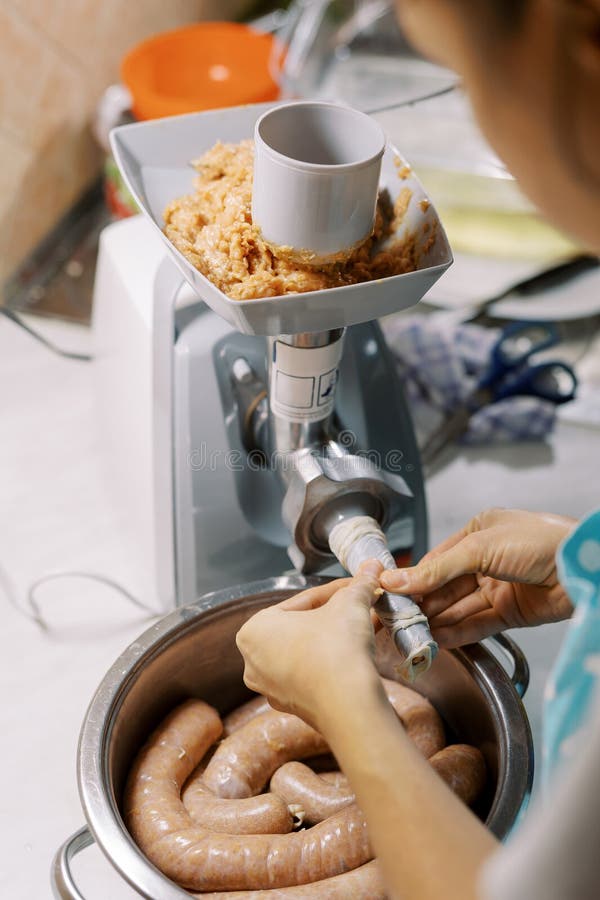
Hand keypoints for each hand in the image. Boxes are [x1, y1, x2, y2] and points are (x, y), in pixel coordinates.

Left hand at [236, 561, 382, 730]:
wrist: (348, 704)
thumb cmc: (337, 646)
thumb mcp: (350, 604)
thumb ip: (360, 584)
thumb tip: (373, 565)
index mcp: (255, 629)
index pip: (304, 600)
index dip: (338, 590)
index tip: (358, 586)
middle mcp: (254, 660)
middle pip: (304, 626)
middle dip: (337, 614)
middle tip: (363, 604)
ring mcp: (272, 688)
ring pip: (310, 651)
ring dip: (338, 636)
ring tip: (368, 624)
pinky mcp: (294, 707)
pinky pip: (314, 674)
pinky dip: (334, 661)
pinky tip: (362, 651)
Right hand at [381, 508, 575, 647]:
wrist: (582, 566)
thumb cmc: (539, 541)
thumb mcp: (479, 548)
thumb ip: (437, 570)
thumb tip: (396, 580)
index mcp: (477, 532)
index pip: (436, 560)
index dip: (413, 579)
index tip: (388, 595)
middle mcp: (486, 560)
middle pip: (445, 586)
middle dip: (422, 604)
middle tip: (397, 621)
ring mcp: (499, 586)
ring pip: (459, 607)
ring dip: (437, 621)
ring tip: (413, 635)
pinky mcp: (511, 612)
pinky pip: (478, 623)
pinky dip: (458, 633)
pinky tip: (438, 640)